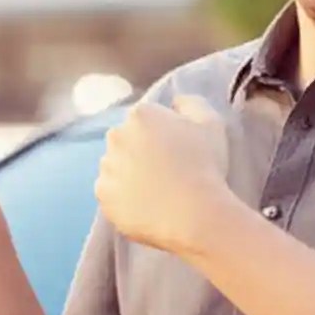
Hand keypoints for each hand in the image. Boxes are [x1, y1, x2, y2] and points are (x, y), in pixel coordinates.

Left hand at [94, 94, 232, 254]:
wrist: (194, 213)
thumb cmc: (205, 165)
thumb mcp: (211, 124)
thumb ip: (191, 103)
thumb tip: (175, 101)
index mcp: (140, 115)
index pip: (144, 119)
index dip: (160, 134)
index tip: (175, 150)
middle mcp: (116, 136)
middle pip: (125, 140)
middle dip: (139, 151)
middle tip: (164, 171)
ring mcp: (106, 167)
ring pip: (115, 166)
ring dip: (128, 174)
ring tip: (154, 191)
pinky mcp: (103, 196)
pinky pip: (111, 193)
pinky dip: (123, 198)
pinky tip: (145, 205)